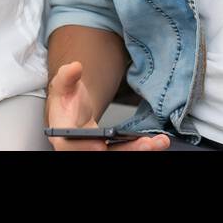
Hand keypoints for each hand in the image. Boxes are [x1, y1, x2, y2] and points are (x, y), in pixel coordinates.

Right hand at [46, 62, 170, 150]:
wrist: (74, 110)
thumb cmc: (67, 99)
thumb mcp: (64, 83)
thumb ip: (67, 76)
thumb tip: (74, 67)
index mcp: (63, 135)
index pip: (69, 146)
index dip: (84, 147)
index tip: (99, 144)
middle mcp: (80, 148)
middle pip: (101, 154)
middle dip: (126, 151)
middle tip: (145, 144)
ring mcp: (96, 150)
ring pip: (118, 155)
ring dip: (139, 150)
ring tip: (159, 142)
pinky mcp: (111, 151)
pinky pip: (126, 151)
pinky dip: (142, 147)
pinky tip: (158, 142)